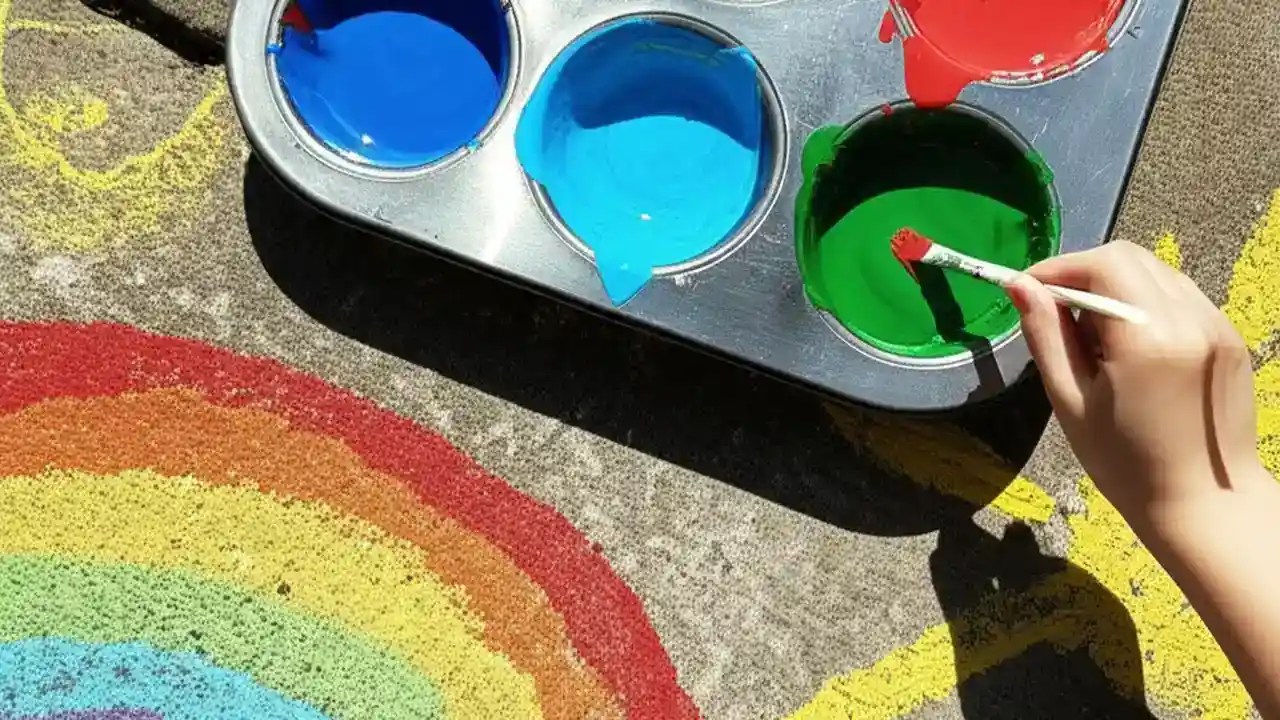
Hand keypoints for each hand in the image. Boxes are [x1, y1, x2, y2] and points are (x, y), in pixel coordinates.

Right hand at [1006, 241, 1264, 518]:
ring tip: (1095, 339)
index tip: (1030, 291)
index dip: (1060, 268)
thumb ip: (1046, 336)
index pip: (1104, 264)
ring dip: (1117, 288)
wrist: (1205, 505)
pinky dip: (1146, 306)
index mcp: (1149, 337)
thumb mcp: (1071, 401)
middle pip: (1132, 258)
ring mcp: (1218, 326)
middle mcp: (1192, 319)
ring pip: (1157, 274)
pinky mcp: (1230, 337)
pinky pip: (1181, 299)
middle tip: (1057, 314)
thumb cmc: (1126, 464)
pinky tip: (1131, 350)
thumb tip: (1019, 285)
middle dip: (1086, 274)